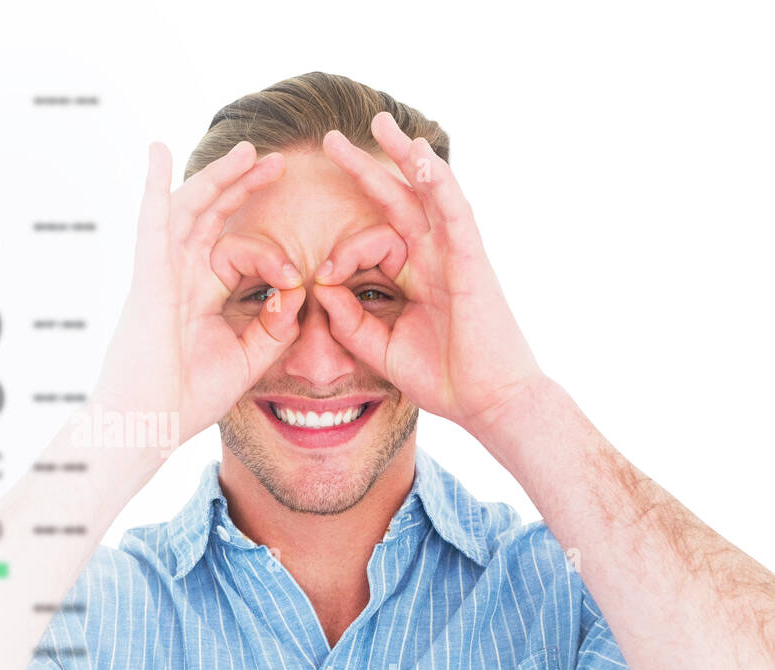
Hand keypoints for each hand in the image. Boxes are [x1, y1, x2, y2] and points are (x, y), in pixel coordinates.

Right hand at [90, 140, 307, 462]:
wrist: (145, 428)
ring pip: (188, 210)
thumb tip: (297, 292)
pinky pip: (152, 224)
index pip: (234, 253)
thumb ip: (274, 327)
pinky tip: (157, 151)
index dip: (270, 258)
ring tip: (248, 150)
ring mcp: (160, 276)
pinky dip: (154, 186)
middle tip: (276, 163)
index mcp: (197, 297)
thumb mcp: (246, 360)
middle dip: (242, 187)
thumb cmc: (184, 401)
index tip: (292, 280)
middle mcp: (176, 279)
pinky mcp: (149, 281)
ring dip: (217, 177)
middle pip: (209, 217)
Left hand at [310, 112, 544, 437]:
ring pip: (430, 193)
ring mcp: (456, 256)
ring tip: (381, 124)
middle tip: (332, 137)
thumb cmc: (445, 378)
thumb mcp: (381, 349)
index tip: (320, 277)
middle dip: (367, 166)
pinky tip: (421, 157)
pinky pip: (456, 216)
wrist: (490, 404)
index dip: (340, 253)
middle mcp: (435, 257)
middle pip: (399, 199)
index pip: (371, 242)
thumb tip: (321, 288)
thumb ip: (350, 320)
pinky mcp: (473, 264)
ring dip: (406, 157)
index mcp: (415, 276)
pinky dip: (439, 184)